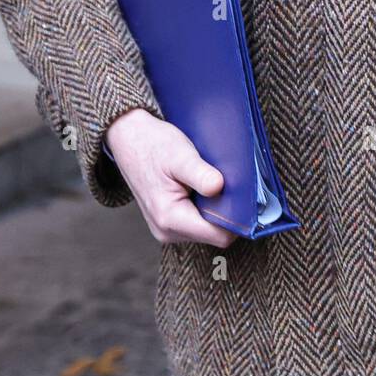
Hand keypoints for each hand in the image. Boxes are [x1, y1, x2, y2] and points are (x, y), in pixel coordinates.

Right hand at [105, 107, 236, 248]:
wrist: (128, 139)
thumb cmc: (153, 145)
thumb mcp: (180, 155)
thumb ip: (201, 175)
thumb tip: (220, 188)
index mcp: (170, 219)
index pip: (219, 236)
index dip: (237, 220)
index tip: (247, 199)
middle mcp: (167, 231)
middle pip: (214, 234)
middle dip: (226, 213)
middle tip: (229, 184)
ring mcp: (166, 229)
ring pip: (207, 229)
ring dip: (214, 209)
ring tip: (210, 183)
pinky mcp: (168, 223)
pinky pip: (197, 222)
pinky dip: (204, 207)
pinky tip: (202, 187)